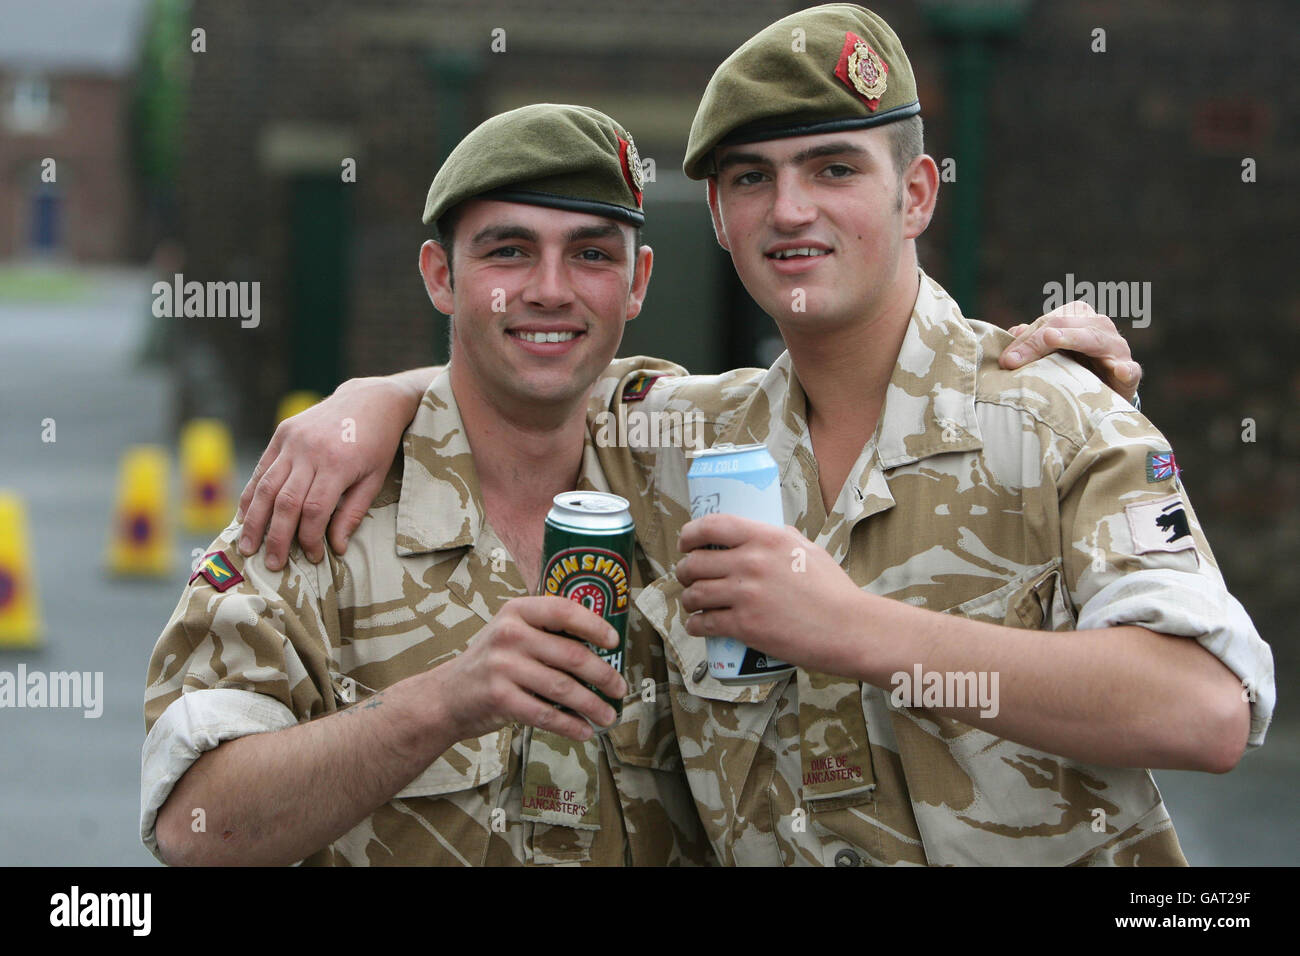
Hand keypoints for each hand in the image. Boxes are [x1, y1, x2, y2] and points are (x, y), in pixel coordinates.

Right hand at [236, 375, 420, 569]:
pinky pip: (263, 468)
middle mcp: (311, 451)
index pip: (314, 510)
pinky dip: (250, 493)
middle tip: (273, 564)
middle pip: (286, 502)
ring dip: (254, 520)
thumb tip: (335, 547)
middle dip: (277, 537)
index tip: (314, 557)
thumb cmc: (377, 444)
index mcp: (338, 464)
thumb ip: (352, 513)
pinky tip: (244, 516)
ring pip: (266, 486)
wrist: (371, 399)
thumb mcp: (374, 479)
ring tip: (248, 547)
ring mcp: (293, 440)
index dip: (310, 538)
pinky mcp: (283, 433)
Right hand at [423, 596, 628, 742]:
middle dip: (604, 675)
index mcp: (517, 611)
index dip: (595, 625)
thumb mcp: (511, 632)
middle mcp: (509, 634)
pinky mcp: (500, 698)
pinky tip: (584, 731)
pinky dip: (569, 725)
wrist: (447, 696)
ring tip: (608, 715)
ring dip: (592, 705)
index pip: (564, 610)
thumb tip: (602, 647)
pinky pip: (545, 714)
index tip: (614, 641)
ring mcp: (502, 667)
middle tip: (620, 688)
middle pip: (571, 655)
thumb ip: (546, 631)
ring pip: (563, 688)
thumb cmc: (491, 662)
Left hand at [675, 515, 865, 676]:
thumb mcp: (808, 550)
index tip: (685, 542)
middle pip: (694, 562)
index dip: (689, 533)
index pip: (711, 526)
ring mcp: (745, 595)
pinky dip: (695, 625)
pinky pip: (703, 623)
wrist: (849, 628)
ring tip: (693, 603)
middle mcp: (751, 562)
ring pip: (694, 594)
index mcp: (766, 538)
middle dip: (683, 571)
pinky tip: (697, 625)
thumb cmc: (834, 590)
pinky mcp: (744, 626)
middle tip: (687, 577)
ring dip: (687, 599)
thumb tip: (763, 532)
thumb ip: (782, 538)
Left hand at [998, 301, 1142, 402]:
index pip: (1047, 322)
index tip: (1004, 360)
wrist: (1107, 391)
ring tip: (1052, 340)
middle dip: (1035, 342)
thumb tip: (1014, 331)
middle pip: (1063, 326)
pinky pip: (1129, 369)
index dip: (1024, 340)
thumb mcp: (1052, 353)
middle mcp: (1098, 326)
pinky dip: (1124, 370)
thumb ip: (1034, 340)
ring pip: (1093, 338)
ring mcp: (1116, 348)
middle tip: (1013, 360)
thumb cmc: (1074, 367)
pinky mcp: (1129, 372)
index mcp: (1078, 316)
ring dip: (1073, 339)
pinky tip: (1119, 371)